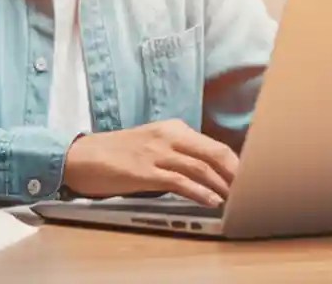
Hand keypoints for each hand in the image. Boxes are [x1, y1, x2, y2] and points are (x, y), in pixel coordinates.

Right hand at [61, 119, 238, 205]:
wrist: (81, 156)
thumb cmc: (117, 154)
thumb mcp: (152, 145)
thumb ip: (177, 153)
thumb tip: (206, 171)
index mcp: (172, 129)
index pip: (213, 145)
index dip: (234, 163)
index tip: (248, 178)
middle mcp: (168, 137)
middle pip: (214, 153)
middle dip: (236, 173)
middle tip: (250, 190)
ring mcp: (156, 153)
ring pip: (200, 168)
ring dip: (222, 186)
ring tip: (236, 200)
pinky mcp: (144, 172)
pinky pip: (179, 182)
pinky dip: (199, 192)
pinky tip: (211, 201)